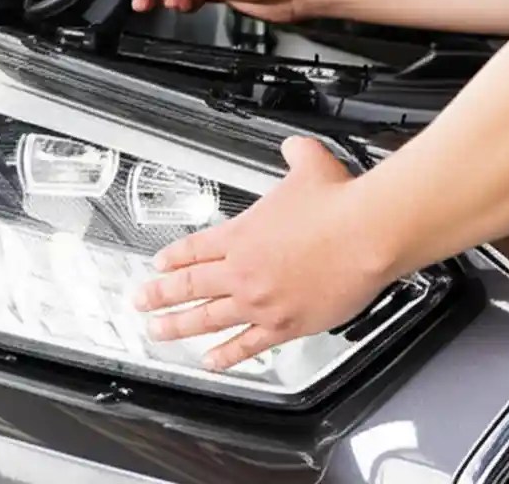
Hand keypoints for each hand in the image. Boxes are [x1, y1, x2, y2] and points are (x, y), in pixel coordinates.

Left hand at [132, 137, 396, 370]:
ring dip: (178, 327)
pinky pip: (247, 345)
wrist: (366, 233)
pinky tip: (211, 361)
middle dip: (159, 296)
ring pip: (207, 319)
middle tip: (142, 302)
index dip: (173, 259)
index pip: (194, 249)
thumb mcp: (310, 163)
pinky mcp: (286, 325)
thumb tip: (293, 147)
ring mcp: (261, 301)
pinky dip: (226, 355)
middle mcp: (243, 271)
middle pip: (189, 286)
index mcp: (242, 234)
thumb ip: (295, 154)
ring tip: (159, 332)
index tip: (158, 267)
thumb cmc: (340, 203)